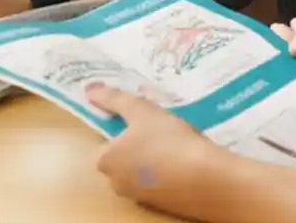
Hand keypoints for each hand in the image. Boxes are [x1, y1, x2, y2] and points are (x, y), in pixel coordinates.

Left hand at [86, 83, 223, 214]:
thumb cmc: (167, 140)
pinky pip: (160, 182)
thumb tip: (89, 90)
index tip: (142, 119)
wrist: (207, 179)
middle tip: (159, 127)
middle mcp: (116, 183)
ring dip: (154, 157)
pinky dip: (168, 172)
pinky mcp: (162, 205)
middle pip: (123, 156)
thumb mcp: (140, 110)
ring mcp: (139, 198)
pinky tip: (185, 160)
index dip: (122, 127)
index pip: (105, 140)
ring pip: (142, 170)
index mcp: (104, 161)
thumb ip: (113, 99)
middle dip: (138, 143)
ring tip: (176, 141)